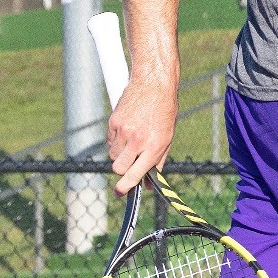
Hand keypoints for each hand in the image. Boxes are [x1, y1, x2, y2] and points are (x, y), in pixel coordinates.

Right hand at [108, 79, 176, 194]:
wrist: (154, 84)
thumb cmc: (164, 112)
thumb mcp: (168, 138)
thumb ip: (158, 162)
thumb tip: (149, 185)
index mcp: (155, 145)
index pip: (136, 173)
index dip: (126, 186)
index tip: (120, 192)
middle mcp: (138, 140)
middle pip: (119, 168)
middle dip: (122, 169)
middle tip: (130, 161)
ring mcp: (124, 131)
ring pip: (112, 155)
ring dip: (120, 153)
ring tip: (133, 138)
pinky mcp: (113, 122)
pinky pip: (110, 141)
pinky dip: (116, 140)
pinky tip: (127, 128)